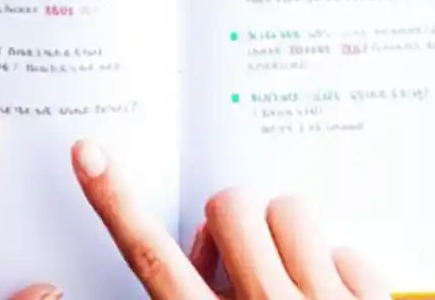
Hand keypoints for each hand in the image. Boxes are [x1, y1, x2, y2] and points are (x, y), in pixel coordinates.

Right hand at [72, 140, 390, 298]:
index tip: (88, 154)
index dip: (112, 200)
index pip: (150, 257)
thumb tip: (189, 262)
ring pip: (289, 209)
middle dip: (229, 224)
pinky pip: (346, 247)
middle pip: (228, 210)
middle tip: (238, 261)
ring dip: (283, 237)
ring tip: (288, 281)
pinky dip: (339, 273)